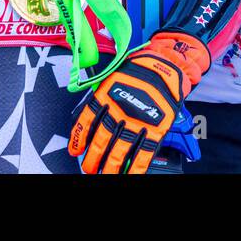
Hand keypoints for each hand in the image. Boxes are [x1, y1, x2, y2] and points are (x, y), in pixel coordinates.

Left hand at [69, 32, 209, 173]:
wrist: (165, 66)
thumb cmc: (137, 71)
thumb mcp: (113, 78)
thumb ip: (102, 97)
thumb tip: (91, 117)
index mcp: (106, 97)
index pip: (87, 121)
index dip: (78, 138)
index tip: (75, 151)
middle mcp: (119, 111)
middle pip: (101, 140)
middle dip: (93, 158)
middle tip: (89, 168)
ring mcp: (137, 121)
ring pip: (119, 151)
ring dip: (110, 167)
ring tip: (105, 174)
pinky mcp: (155, 128)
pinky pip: (143, 152)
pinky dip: (136, 167)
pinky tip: (130, 175)